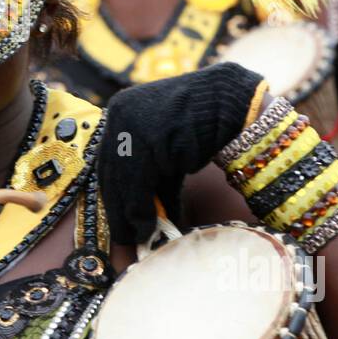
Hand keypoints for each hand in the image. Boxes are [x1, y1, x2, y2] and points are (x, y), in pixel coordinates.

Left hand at [98, 62, 265, 244]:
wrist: (228, 103)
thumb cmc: (200, 126)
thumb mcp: (167, 153)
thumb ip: (150, 179)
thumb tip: (139, 217)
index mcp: (120, 112)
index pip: (108, 162)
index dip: (113, 196)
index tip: (118, 221)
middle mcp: (121, 115)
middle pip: (112, 172)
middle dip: (120, 209)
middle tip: (127, 235)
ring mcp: (133, 123)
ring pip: (124, 178)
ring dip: (132, 213)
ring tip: (140, 236)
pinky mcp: (149, 135)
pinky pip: (139, 179)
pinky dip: (144, 207)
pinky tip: (150, 225)